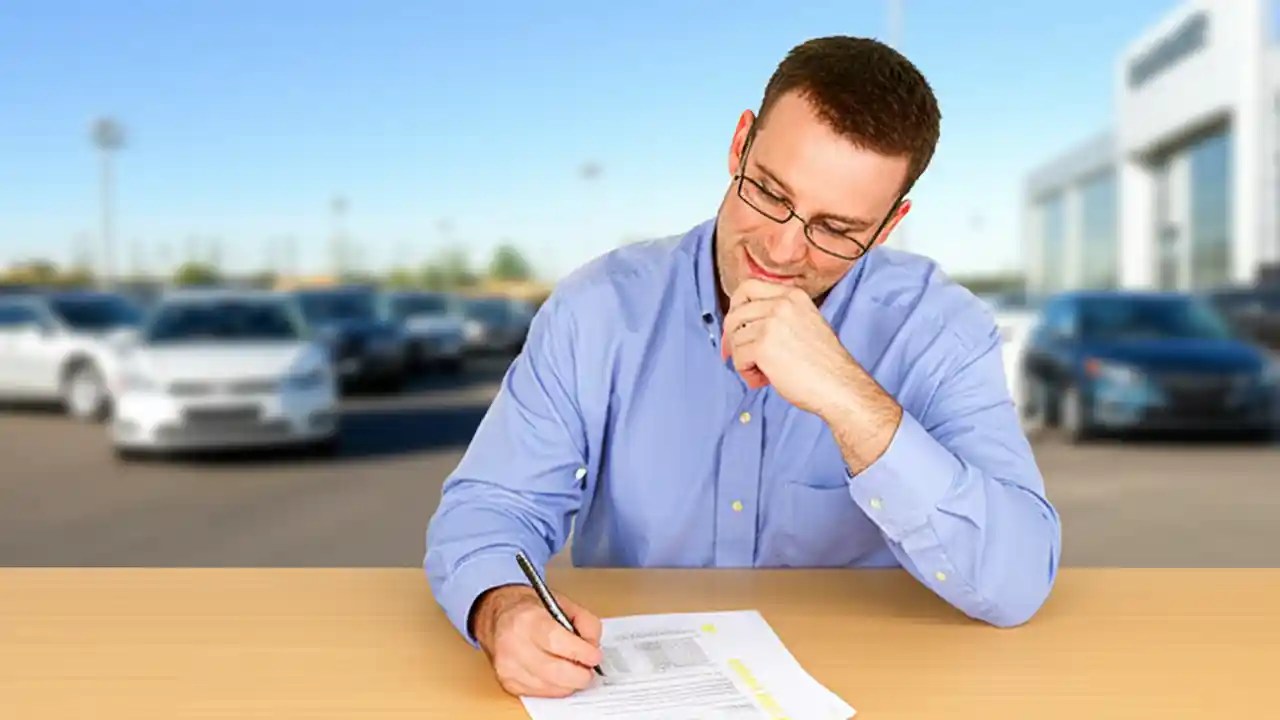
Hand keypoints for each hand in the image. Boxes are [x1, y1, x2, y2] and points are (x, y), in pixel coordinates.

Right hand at [471, 585, 603, 697]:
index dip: (580, 652)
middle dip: (579, 674)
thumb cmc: (529, 609)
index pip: (556, 641)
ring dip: (569, 682)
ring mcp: (509, 666)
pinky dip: (556, 687)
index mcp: (527, 619)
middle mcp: (513, 643)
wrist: (497, 617)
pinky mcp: (508, 682)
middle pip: (554, 671)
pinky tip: (559, 675)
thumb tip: (593, 645)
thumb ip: (585, 621)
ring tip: (575, 669)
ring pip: (549, 686)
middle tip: (589, 669)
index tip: (594, 656)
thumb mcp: (561, 603)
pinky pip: (540, 693)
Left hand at [720, 279, 857, 416]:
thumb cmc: (823, 364)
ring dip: (743, 360)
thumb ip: (778, 316)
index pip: (748, 287)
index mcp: (792, 295)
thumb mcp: (805, 322)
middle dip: (730, 336)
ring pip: (735, 338)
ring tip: (763, 373)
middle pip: (736, 312)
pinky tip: (763, 380)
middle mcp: (781, 304)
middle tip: (736, 355)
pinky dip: (746, 373)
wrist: (839, 386)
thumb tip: (742, 325)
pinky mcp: (763, 346)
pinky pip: (738, 358)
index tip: (737, 327)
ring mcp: (771, 323)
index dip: (736, 308)